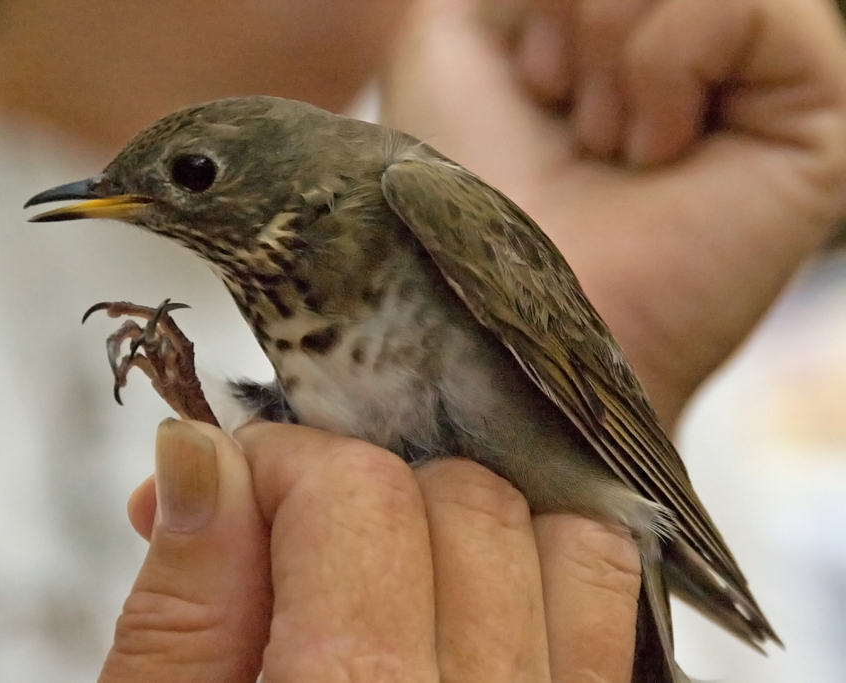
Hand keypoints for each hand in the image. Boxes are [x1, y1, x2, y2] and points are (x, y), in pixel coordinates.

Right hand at [99, 419, 640, 682]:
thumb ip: (176, 608)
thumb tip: (192, 449)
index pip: (355, 497)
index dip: (274, 464)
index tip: (224, 487)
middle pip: (461, 499)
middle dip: (359, 483)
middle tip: (287, 530)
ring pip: (564, 532)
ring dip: (466, 510)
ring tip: (382, 552)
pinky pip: (612, 591)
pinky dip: (548, 554)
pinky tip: (468, 585)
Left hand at [381, 0, 845, 427]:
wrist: (503, 308)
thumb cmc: (463, 189)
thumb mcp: (449, 38)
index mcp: (627, 25)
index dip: (550, 4)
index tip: (530, 80)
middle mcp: (700, 41)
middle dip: (576, 14)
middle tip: (566, 116)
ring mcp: (763, 68)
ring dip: (609, 45)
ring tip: (608, 145)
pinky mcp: (816, 104)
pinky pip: (745, 5)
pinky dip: (661, 67)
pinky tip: (655, 151)